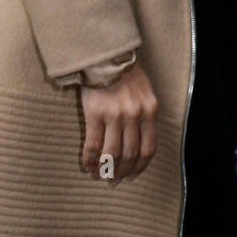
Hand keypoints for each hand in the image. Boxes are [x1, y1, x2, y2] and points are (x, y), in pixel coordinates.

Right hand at [79, 61, 157, 183]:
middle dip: (121, 172)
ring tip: (99, 175)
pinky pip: (93, 144)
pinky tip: (86, 166)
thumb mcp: (145, 93)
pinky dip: (89, 159)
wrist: (106, 55)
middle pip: (130, 154)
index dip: (140, 167)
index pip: (148, 148)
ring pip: (111, 154)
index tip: (132, 176)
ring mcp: (115, 115)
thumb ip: (144, 115)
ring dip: (105, 169)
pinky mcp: (95, 113)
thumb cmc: (125, 74)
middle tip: (114, 181)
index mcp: (150, 110)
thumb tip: (138, 143)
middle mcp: (134, 115)